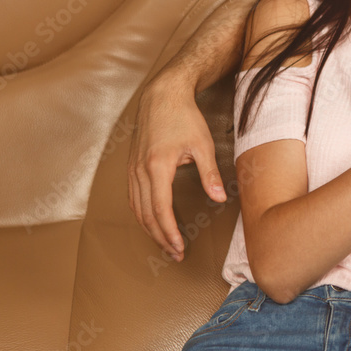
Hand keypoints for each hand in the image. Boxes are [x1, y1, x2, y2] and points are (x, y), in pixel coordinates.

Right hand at [126, 72, 226, 260]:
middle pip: (146, 214)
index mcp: (157, 166)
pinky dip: (141, 214)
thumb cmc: (184, 118)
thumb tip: (219, 198)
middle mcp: (140, 171)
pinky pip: (133, 197)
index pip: (160, 209)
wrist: (162, 96)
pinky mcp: (132, 166)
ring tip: (166, 244)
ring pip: (136, 208)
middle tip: (175, 254)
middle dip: (160, 237)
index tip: (179, 247)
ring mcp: (132, 169)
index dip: (169, 231)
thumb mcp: (203, 145)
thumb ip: (209, 173)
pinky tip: (152, 222)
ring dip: (150, 229)